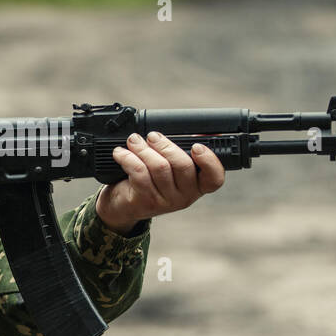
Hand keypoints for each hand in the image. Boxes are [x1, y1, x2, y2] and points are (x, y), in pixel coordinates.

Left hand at [96, 132, 225, 233]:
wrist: (124, 205)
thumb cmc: (150, 180)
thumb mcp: (169, 168)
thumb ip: (180, 151)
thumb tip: (193, 130)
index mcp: (197, 185)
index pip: (214, 177)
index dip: (209, 161)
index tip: (196, 146)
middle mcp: (186, 196)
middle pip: (183, 165)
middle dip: (165, 145)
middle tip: (153, 136)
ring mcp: (166, 201)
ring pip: (159, 167)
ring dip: (143, 149)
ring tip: (134, 140)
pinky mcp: (146, 201)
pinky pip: (139, 174)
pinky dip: (128, 158)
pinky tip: (121, 153)